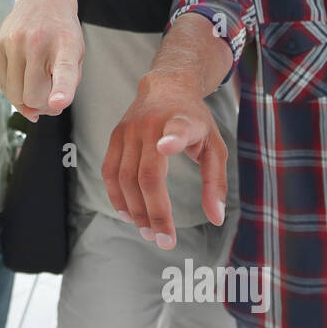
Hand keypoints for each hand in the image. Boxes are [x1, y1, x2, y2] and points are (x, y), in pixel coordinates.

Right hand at [0, 0, 82, 120]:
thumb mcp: (77, 53)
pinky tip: (23, 75)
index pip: (64, 71)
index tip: (58, 103)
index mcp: (66, 45)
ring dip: (26, 98)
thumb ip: (66, 84)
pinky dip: (13, 87)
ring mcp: (13, 42)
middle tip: (49, 95)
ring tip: (36, 83)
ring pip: (15, 94)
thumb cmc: (61, 30)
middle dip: (42, 105)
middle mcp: (38, 42)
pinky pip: (2, 84)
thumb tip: (40, 111)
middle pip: (33, 96)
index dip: (61, 91)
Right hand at [100, 74, 228, 249]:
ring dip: (135, 210)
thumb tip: (216, 219)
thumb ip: (216, 182)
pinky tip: (128, 214)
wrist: (166, 87)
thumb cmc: (195, 121)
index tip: (166, 147)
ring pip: (125, 178)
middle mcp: (152, 124)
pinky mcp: (114, 136)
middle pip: (147, 175)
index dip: (172, 138)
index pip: (177, 128)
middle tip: (164, 240)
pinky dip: (116, 197)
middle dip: (154, 211)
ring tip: (148, 233)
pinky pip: (109, 172)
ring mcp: (128, 130)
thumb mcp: (215, 146)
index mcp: (183, 121)